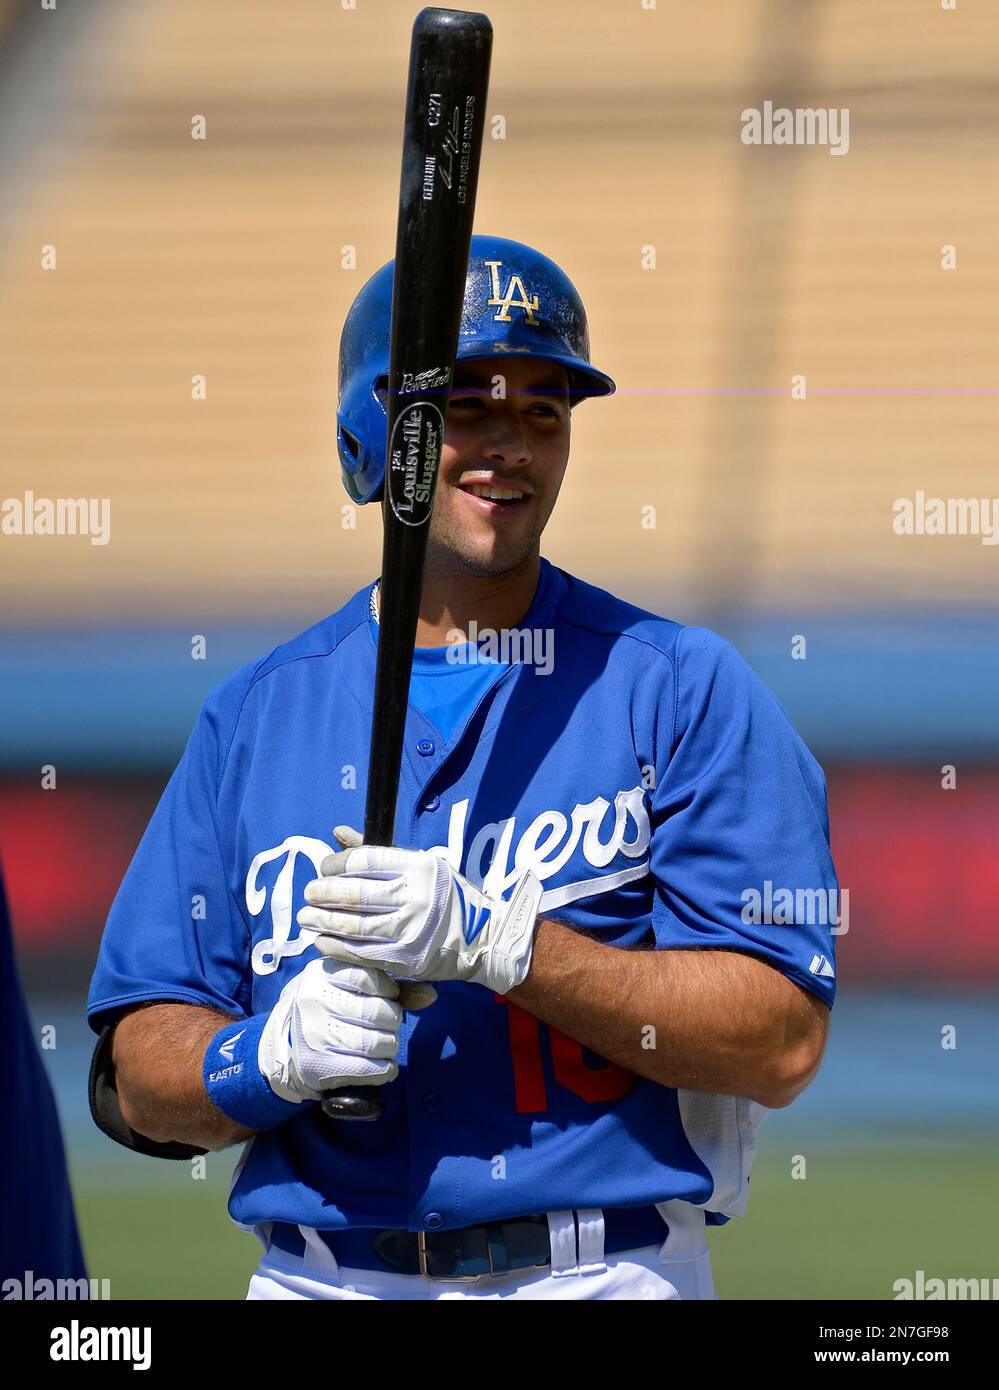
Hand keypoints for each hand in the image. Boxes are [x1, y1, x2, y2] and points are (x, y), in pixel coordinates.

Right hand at [258, 956, 435, 1102]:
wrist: (289, 1043)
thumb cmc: (331, 1008)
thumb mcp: (353, 988)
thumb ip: (392, 988)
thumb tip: (431, 995)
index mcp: (322, 973)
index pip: (370, 977)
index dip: (389, 991)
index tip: (388, 998)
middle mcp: (313, 999)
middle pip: (377, 1012)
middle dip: (393, 1022)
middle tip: (388, 1026)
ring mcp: (313, 1033)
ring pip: (375, 1042)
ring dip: (390, 1047)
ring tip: (385, 1046)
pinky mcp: (317, 1065)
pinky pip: (368, 1069)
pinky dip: (385, 1070)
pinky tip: (383, 1066)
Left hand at [296, 826, 542, 994]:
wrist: (480, 936)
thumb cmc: (443, 895)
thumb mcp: (418, 864)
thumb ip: (375, 851)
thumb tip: (336, 832)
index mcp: (418, 866)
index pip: (363, 860)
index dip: (334, 864)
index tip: (323, 869)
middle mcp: (415, 895)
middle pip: (354, 893)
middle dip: (322, 893)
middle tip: (308, 894)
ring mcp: (410, 929)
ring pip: (353, 925)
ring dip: (322, 921)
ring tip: (306, 917)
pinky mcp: (405, 958)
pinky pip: (360, 952)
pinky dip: (335, 946)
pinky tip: (321, 940)